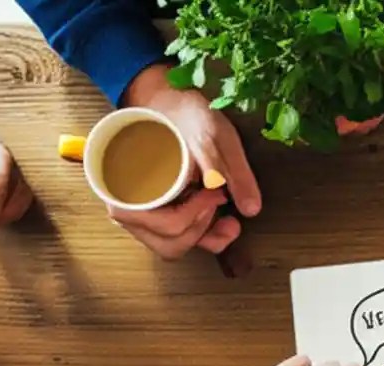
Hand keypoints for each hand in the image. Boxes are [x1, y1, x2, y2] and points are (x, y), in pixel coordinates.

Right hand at [114, 64, 261, 259]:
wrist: (167, 102)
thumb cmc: (185, 116)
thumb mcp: (216, 138)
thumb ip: (232, 172)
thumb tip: (250, 209)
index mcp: (132, 189)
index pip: (164, 227)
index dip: (195, 217)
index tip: (215, 194)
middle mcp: (133, 208)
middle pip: (170, 244)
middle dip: (203, 230)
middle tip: (219, 201)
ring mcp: (146, 213)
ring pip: (175, 244)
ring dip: (204, 233)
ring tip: (221, 208)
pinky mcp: (159, 213)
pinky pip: (178, 235)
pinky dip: (200, 231)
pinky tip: (217, 214)